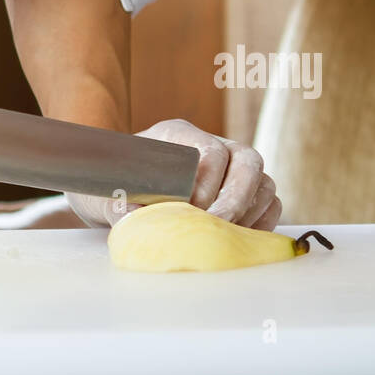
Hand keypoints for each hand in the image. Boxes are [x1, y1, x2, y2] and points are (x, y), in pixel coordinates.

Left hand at [68, 118, 280, 229]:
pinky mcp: (243, 190)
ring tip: (226, 236)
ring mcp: (232, 166)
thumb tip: (133, 220)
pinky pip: (268, 202)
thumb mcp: (106, 195)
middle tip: (216, 227)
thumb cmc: (111, 188)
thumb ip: (118, 207)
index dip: (207, 183)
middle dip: (236, 199)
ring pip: (262, 181)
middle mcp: (212, 144)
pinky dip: (261, 222)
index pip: (210, 150)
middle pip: (247, 161)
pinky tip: (240, 238)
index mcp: (177, 135)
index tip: (190, 210)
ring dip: (250, 212)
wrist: (115, 193)